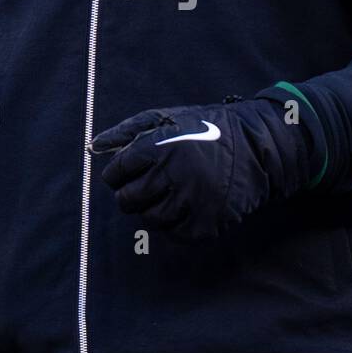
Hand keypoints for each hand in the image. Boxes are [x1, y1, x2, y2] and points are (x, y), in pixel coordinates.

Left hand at [89, 98, 309, 241]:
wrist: (258, 148)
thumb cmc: (206, 129)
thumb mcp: (167, 119)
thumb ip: (127, 132)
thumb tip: (93, 146)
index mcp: (158, 147)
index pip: (116, 172)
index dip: (120, 173)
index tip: (131, 171)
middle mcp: (172, 175)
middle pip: (127, 200)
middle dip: (132, 193)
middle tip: (150, 185)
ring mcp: (189, 202)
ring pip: (149, 219)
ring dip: (154, 208)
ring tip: (171, 193)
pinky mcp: (204, 225)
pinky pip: (173, 233)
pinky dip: (176, 223)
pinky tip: (187, 205)